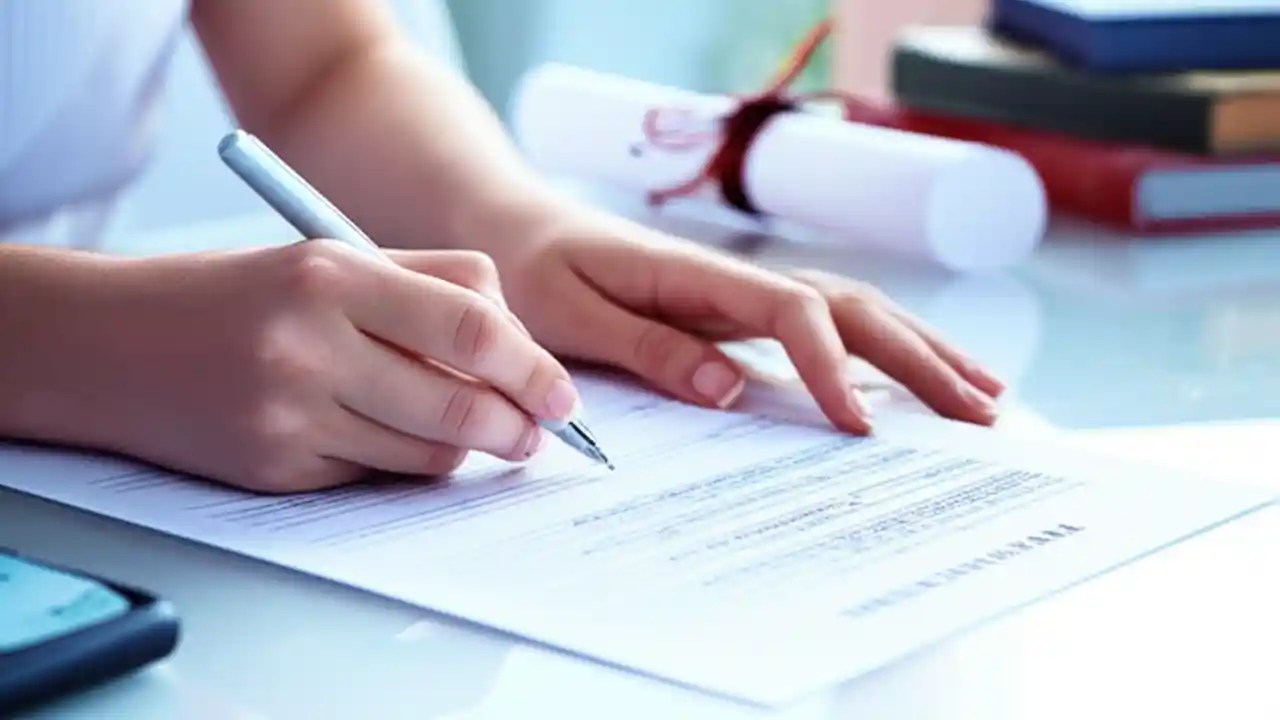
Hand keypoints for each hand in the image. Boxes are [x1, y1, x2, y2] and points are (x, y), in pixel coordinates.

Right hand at [84, 241, 576, 491]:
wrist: (115, 345)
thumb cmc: (244, 296)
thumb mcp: (332, 260)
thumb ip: (432, 288)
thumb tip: (524, 349)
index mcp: (332, 274)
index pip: (470, 323)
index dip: (532, 366)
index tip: (562, 394)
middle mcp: (310, 344)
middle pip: (459, 402)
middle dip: (517, 426)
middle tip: (536, 431)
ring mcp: (290, 414)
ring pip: (427, 452)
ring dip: (463, 447)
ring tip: (466, 428)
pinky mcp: (276, 470)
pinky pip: (376, 476)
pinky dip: (399, 462)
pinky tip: (380, 435)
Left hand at [490, 206, 1003, 432]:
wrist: (519, 230)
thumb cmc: (536, 272)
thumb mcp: (570, 315)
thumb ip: (648, 348)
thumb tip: (732, 390)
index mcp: (696, 275)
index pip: (790, 312)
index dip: (829, 366)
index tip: (856, 428)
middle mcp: (736, 279)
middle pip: (848, 308)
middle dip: (917, 360)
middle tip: (978, 416)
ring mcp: (746, 293)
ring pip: (854, 312)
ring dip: (922, 351)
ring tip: (987, 397)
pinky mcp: (743, 311)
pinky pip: (827, 328)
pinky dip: (882, 352)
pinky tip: (921, 377)